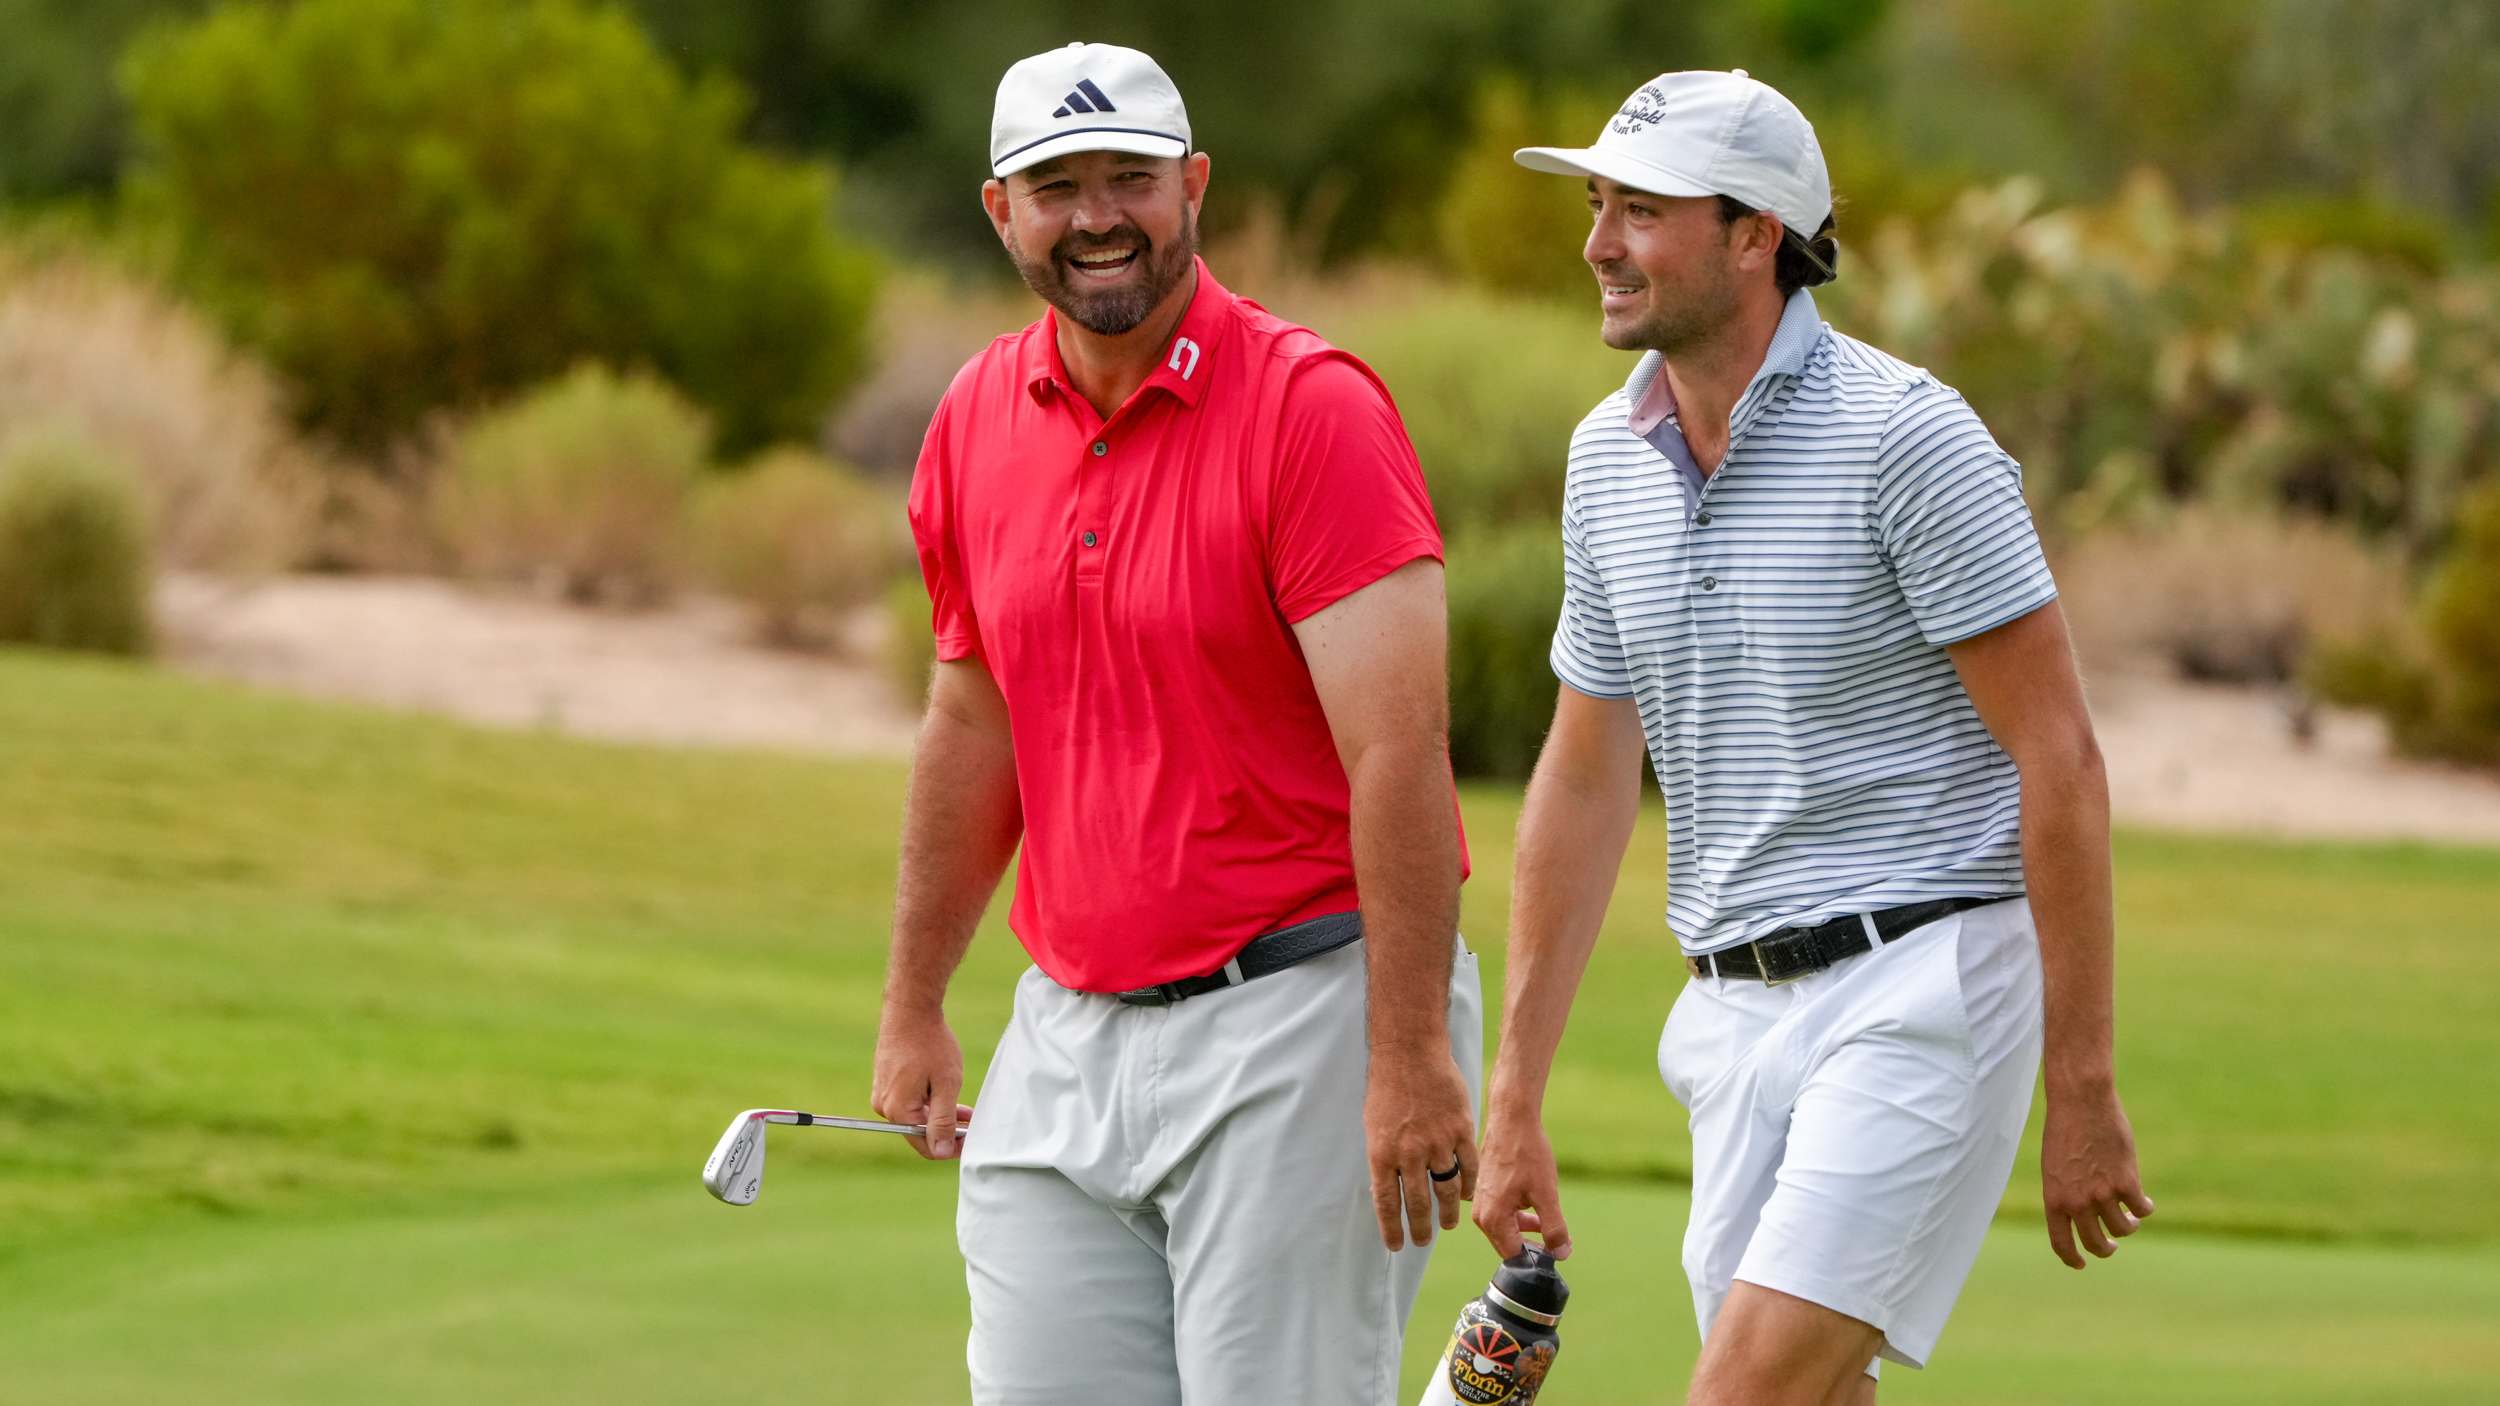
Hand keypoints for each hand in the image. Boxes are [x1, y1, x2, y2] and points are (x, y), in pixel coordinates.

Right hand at [871, 1004, 966, 1160]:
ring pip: (916, 1115)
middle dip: (948, 1128)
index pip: (926, 1146)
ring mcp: (882, 1093)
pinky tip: (946, 1092)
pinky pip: (909, 1101)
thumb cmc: (930, 1044)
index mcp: (898, 1111)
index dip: (952, 1146)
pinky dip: (928, 1101)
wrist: (910, 1010)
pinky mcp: (884, 1082)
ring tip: (965, 1109)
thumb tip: (942, 1152)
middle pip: (920, 1131)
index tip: (972, 1137)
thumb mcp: (945, 1085)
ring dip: (940, 1114)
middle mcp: (884, 1107)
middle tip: (973, 1120)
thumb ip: (943, 1121)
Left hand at [1366, 1043, 1476, 1250]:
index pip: (1386, 1203)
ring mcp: (1437, 1143)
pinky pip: (1468, 1167)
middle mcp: (1409, 1154)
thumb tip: (1389, 1189)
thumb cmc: (1386, 1088)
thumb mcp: (1373, 1127)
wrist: (1410, 1053)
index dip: (1392, 1228)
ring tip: (1448, 1224)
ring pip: (1445, 1189)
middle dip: (1420, 1227)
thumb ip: (1384, 1158)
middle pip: (1417, 1202)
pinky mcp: (1460, 1131)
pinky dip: (1467, 1184)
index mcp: (1382, 1154)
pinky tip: (1466, 1195)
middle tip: (1423, 1240)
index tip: (1397, 1246)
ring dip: (1447, 1211)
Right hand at [1472, 1102, 1570, 1260]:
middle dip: (1534, 1245)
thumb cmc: (1527, 1153)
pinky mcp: (1485, 1193)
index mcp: (1492, 1219)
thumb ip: (1555, 1229)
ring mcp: (1480, 1203)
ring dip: (1528, 1230)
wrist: (1512, 1120)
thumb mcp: (1547, 1195)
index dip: (1538, 1258)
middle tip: (1560, 1240)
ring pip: (1507, 1230)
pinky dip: (1520, 1217)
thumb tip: (1561, 1254)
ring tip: (1551, 1221)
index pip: (1515, 1256)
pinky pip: (1503, 1216)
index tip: (1559, 1252)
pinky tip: (1537, 1206)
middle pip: (1509, 1246)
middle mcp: (1481, 1215)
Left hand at [2041, 1083, 2153, 1267]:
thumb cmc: (2065, 1130)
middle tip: (2111, 1246)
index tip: (2081, 1264)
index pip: (2061, 1243)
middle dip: (2105, 1249)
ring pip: (2123, 1229)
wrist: (2081, 1103)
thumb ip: (2067, 1193)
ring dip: (2128, 1227)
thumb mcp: (2055, 1167)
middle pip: (2096, 1243)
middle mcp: (2078, 1203)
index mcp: (2054, 1199)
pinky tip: (2145, 1203)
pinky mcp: (2127, 1183)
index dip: (2072, 1258)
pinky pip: (2141, 1209)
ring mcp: (2103, 1195)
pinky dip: (2145, 1209)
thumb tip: (2083, 1216)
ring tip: (2130, 1220)